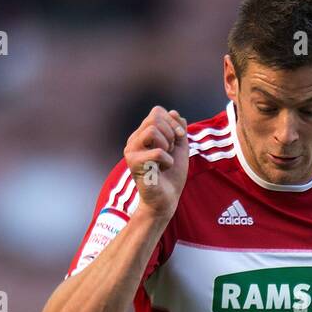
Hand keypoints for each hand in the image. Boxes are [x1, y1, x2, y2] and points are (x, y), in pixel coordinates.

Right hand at [124, 106, 188, 220]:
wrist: (166, 199)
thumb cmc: (172, 175)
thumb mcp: (179, 147)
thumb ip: (178, 129)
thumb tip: (173, 112)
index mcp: (144, 133)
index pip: (157, 112)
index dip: (172, 121)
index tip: (180, 137)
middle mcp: (135, 139)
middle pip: (154, 116)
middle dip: (171, 132)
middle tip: (170, 150)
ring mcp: (131, 149)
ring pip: (152, 129)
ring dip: (167, 144)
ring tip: (166, 158)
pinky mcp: (133, 162)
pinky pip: (157, 151)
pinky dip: (167, 160)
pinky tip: (163, 169)